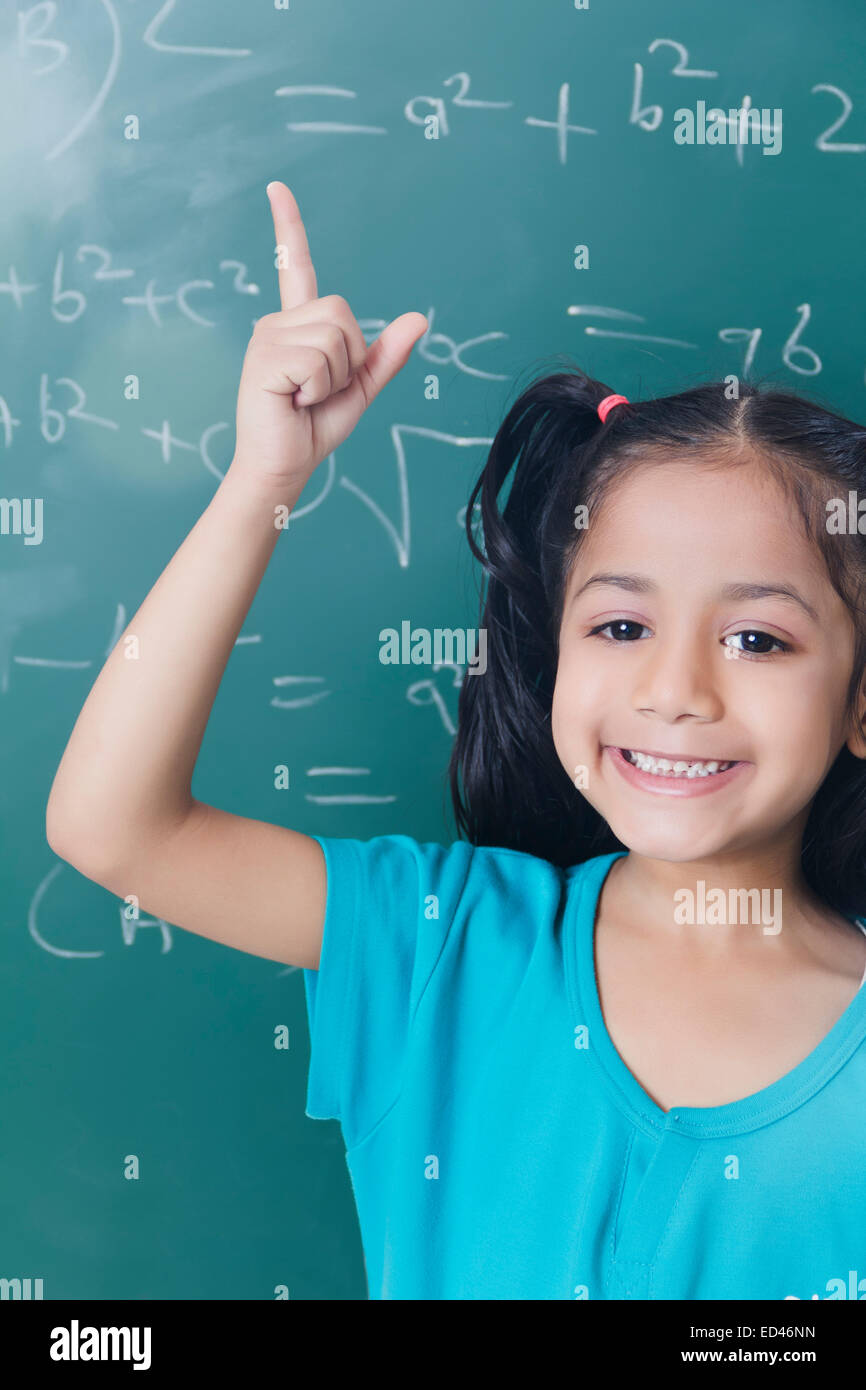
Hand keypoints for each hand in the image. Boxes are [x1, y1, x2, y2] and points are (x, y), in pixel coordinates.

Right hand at [231, 181, 427, 487]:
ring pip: (335, 336)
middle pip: (343, 311)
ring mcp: (267, 337)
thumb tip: (419, 318)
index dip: (289, 227)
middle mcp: (277, 323)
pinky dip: (319, 387)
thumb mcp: (360, 389)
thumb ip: (385, 355)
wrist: (284, 466)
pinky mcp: (264, 358)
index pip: (295, 266)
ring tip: (305, 397)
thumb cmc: (314, 428)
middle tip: (319, 390)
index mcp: (298, 326)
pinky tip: (294, 400)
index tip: (277, 187)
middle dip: (348, 357)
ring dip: (334, 376)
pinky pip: (318, 359)